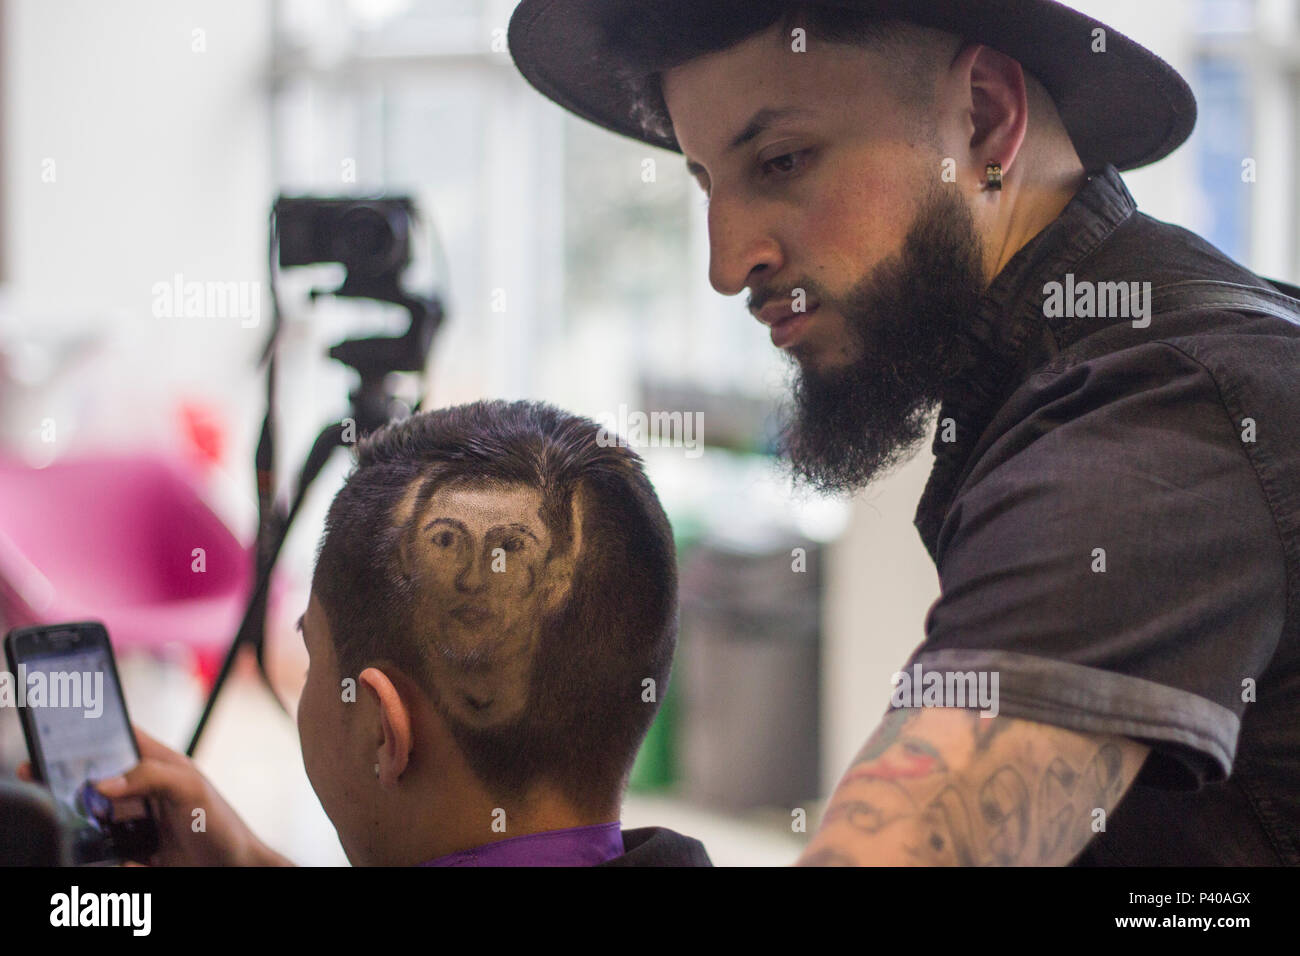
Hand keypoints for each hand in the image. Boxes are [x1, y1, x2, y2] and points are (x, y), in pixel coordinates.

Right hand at [17, 724, 292, 865]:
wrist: (232, 870)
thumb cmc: (222, 825)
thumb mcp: (190, 788)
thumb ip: (150, 775)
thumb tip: (102, 782)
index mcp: (156, 764)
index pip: (116, 739)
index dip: (88, 737)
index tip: (58, 743)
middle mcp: (141, 791)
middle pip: (94, 782)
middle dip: (78, 789)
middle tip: (67, 796)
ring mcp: (134, 822)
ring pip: (93, 820)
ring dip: (91, 828)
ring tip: (114, 835)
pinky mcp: (131, 851)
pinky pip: (103, 852)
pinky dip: (107, 857)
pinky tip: (135, 859)